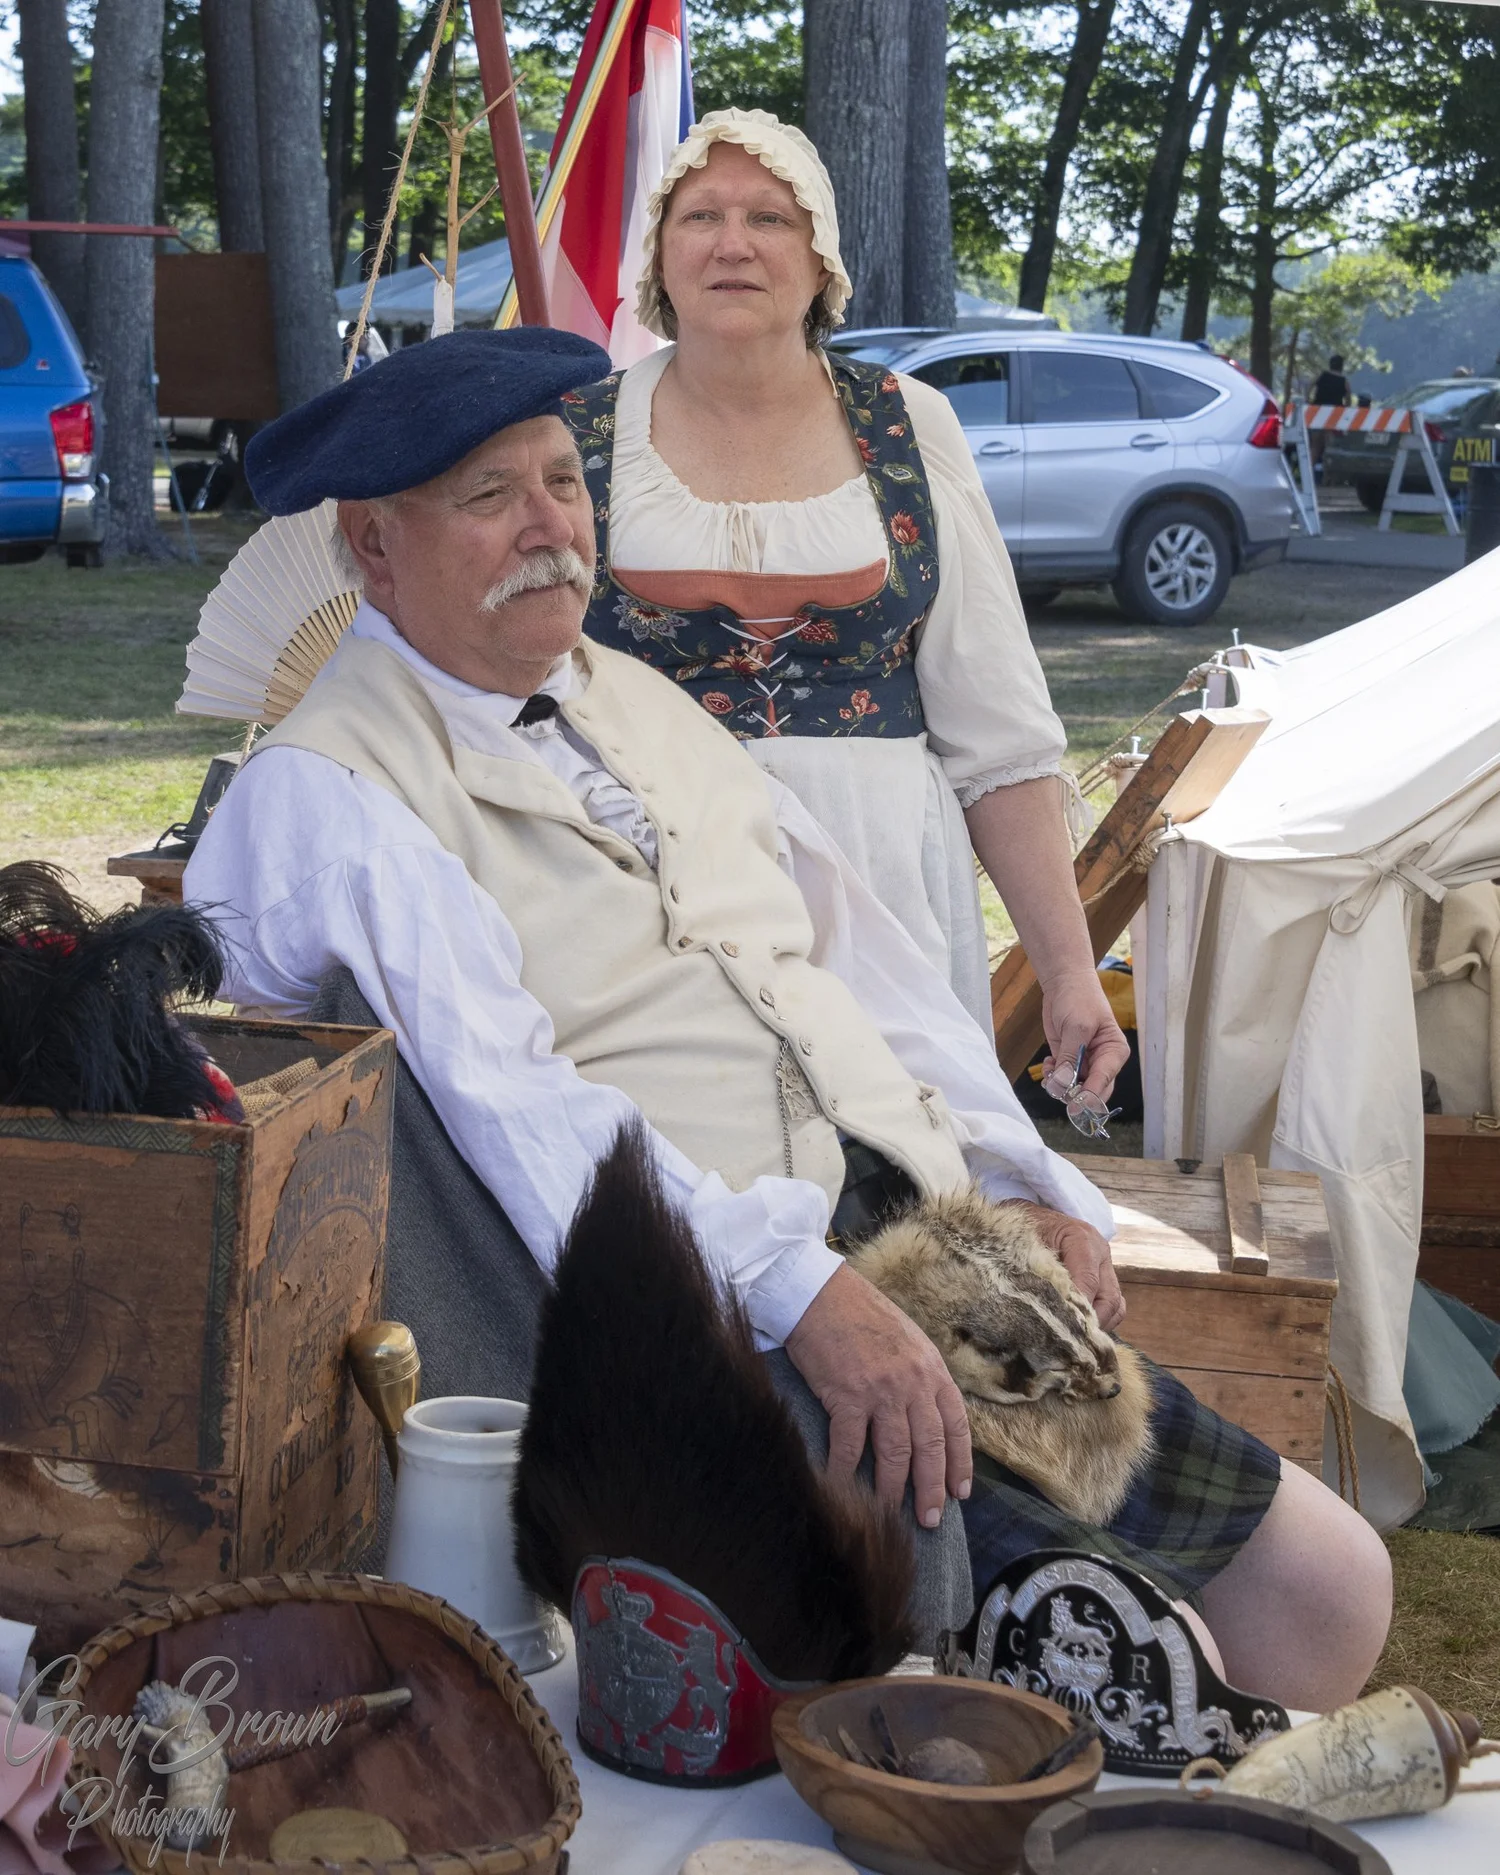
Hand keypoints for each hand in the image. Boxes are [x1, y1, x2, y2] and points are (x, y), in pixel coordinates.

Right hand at [784, 1263, 971, 1528]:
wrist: (820, 1293)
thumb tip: (926, 1415)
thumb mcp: (907, 1340)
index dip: (959, 1463)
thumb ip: (921, 1376)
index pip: (956, 1426)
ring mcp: (881, 1392)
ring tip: (892, 1515)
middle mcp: (913, 1384)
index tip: (959, 1492)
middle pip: (930, 1448)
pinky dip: (846, 1473)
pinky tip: (843, 1489)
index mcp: (932, 1370)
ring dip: (894, 1490)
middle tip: (931, 1520)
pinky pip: (850, 1447)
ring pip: (895, 1454)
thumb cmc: (861, 1314)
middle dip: (931, 1489)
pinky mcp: (846, 1397)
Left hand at [1022, 1203, 1125, 1332]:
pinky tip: (1081, 1328)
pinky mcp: (1105, 1277)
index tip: (1063, 1329)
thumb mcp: (1026, 1243)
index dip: (1077, 1308)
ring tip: (1076, 1338)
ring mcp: (1105, 1265)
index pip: (1087, 1281)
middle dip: (1091, 1322)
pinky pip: (1113, 1304)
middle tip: (1070, 1340)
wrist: (1033, 1215)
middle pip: (1109, 1298)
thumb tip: (1042, 1308)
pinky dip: (1102, 1320)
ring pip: (1116, 1305)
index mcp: (1081, 1238)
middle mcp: (1100, 1252)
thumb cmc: (1026, 1228)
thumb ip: (1038, 1270)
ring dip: (1099, 1324)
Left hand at [1040, 968, 1130, 1103]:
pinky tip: (1049, 1064)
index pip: (1104, 1081)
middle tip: (1056, 1088)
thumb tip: (1064, 1084)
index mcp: (1114, 1052)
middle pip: (1090, 1091)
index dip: (1089, 1097)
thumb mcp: (1077, 1026)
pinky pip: (1061, 1079)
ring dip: (1059, 1085)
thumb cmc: (1079, 999)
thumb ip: (1071, 1057)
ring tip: (1051, 1069)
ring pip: (1073, 1088)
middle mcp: (1102, 1061)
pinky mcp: (1068, 1060)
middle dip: (1072, 1094)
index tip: (1074, 1107)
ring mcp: (1085, 1062)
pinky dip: (1053, 1077)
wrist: (1065, 984)